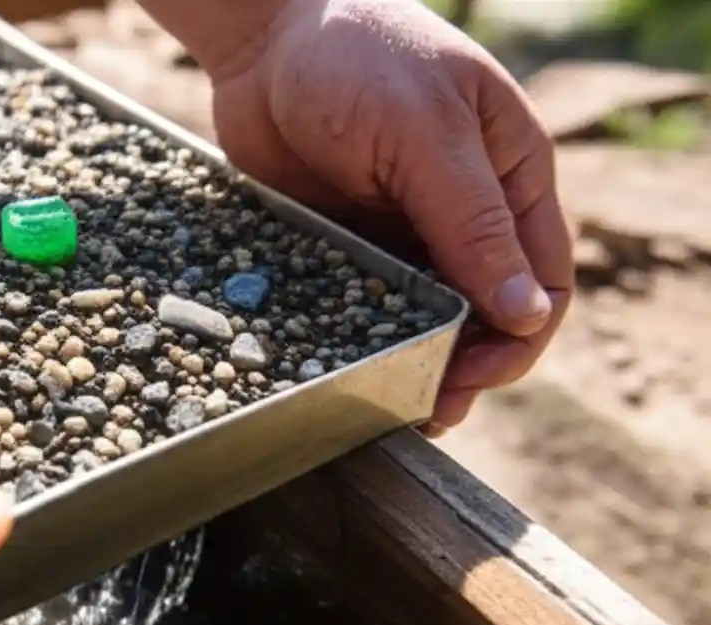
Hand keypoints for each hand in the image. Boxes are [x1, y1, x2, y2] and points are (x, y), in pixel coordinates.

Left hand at [141, 0, 573, 434]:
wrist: (264, 37)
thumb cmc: (359, 57)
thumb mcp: (425, 134)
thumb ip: (472, 221)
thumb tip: (525, 312)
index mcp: (511, 174)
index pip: (544, 277)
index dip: (519, 336)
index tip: (476, 373)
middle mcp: (466, 208)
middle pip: (487, 309)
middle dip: (469, 362)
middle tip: (431, 404)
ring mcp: (405, 227)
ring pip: (428, 314)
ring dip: (418, 360)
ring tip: (396, 405)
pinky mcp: (350, 239)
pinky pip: (366, 300)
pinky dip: (365, 336)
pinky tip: (350, 364)